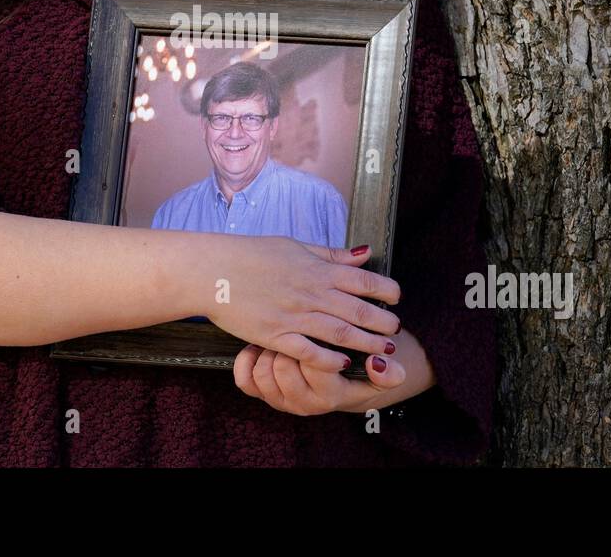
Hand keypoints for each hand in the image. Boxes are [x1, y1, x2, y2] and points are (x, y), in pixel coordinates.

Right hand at [201, 237, 400, 374]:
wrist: (213, 270)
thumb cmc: (252, 255)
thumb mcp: (295, 246)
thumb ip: (331, 255)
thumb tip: (364, 254)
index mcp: (317, 269)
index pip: (364, 281)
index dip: (386, 291)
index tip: (396, 298)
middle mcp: (311, 293)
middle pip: (359, 311)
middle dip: (383, 323)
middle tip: (396, 331)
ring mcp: (294, 316)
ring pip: (341, 333)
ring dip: (366, 343)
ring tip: (383, 350)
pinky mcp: (275, 335)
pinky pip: (309, 351)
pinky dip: (328, 359)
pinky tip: (342, 364)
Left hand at [233, 343, 406, 414]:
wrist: (340, 389)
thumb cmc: (356, 371)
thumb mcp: (378, 375)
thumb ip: (388, 372)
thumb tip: (382, 362)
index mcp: (330, 394)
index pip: (313, 367)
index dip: (314, 344)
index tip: (318, 325)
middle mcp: (303, 402)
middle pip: (282, 368)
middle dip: (289, 344)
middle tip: (297, 326)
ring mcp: (280, 400)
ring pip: (263, 372)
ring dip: (270, 351)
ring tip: (281, 335)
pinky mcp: (262, 394)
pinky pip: (245, 381)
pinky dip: (248, 360)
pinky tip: (259, 346)